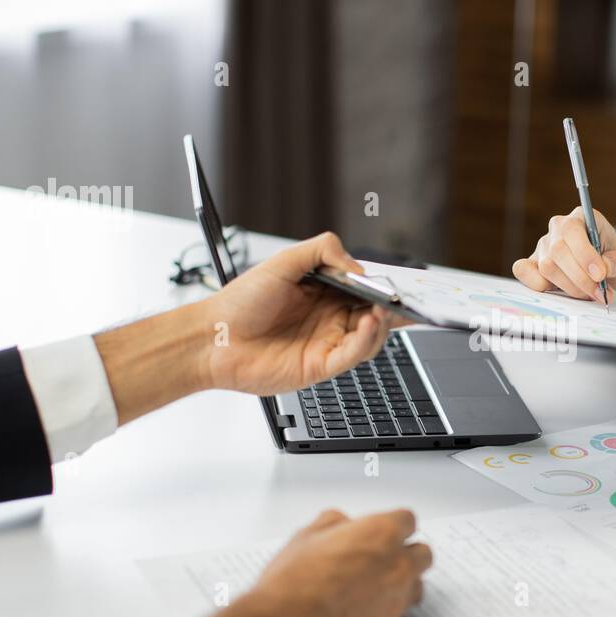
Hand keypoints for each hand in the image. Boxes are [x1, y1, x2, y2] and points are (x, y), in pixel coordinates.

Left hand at [94, 232, 394, 424]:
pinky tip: (367, 323)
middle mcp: (328, 319)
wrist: (212, 337)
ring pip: (370, 337)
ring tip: (381, 309)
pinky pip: (352, 355)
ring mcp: (326, 343)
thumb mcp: (282, 261)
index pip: (363, 290)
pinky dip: (366, 340)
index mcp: (323, 293)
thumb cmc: (240, 302)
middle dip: (394, 307)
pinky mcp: (321, 366)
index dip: (383, 287)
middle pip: (374, 314)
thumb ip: (322, 250)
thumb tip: (356, 266)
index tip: (399, 281)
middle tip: (402, 298)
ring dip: (382, 324)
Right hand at [192, 508, 430, 616]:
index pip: (408, 520)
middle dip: (406, 552)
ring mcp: (396, 598)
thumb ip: (334, 523)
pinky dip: (390, 606)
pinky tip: (367, 606)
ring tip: (375, 584)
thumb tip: (343, 522)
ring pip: (417, 584)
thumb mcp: (306, 536)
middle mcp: (397, 565)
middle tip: (383, 556)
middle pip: (422, 553)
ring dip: (403, 581)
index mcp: (380, 534)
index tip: (383, 530)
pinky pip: (401, 611)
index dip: (392, 525)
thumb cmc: (293, 584)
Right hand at [512, 207, 615, 300]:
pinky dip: (536, 284)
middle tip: (598, 293)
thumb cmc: (611, 262)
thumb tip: (604, 269)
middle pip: (558, 251)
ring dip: (569, 286)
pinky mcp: (532, 263)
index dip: (584, 254)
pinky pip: (523, 271)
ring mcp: (543, 245)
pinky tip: (557, 292)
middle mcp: (558, 228)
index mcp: (580, 217)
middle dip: (580, 277)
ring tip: (588, 294)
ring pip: (547, 266)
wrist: (602, 273)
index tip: (600, 275)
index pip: (572, 230)